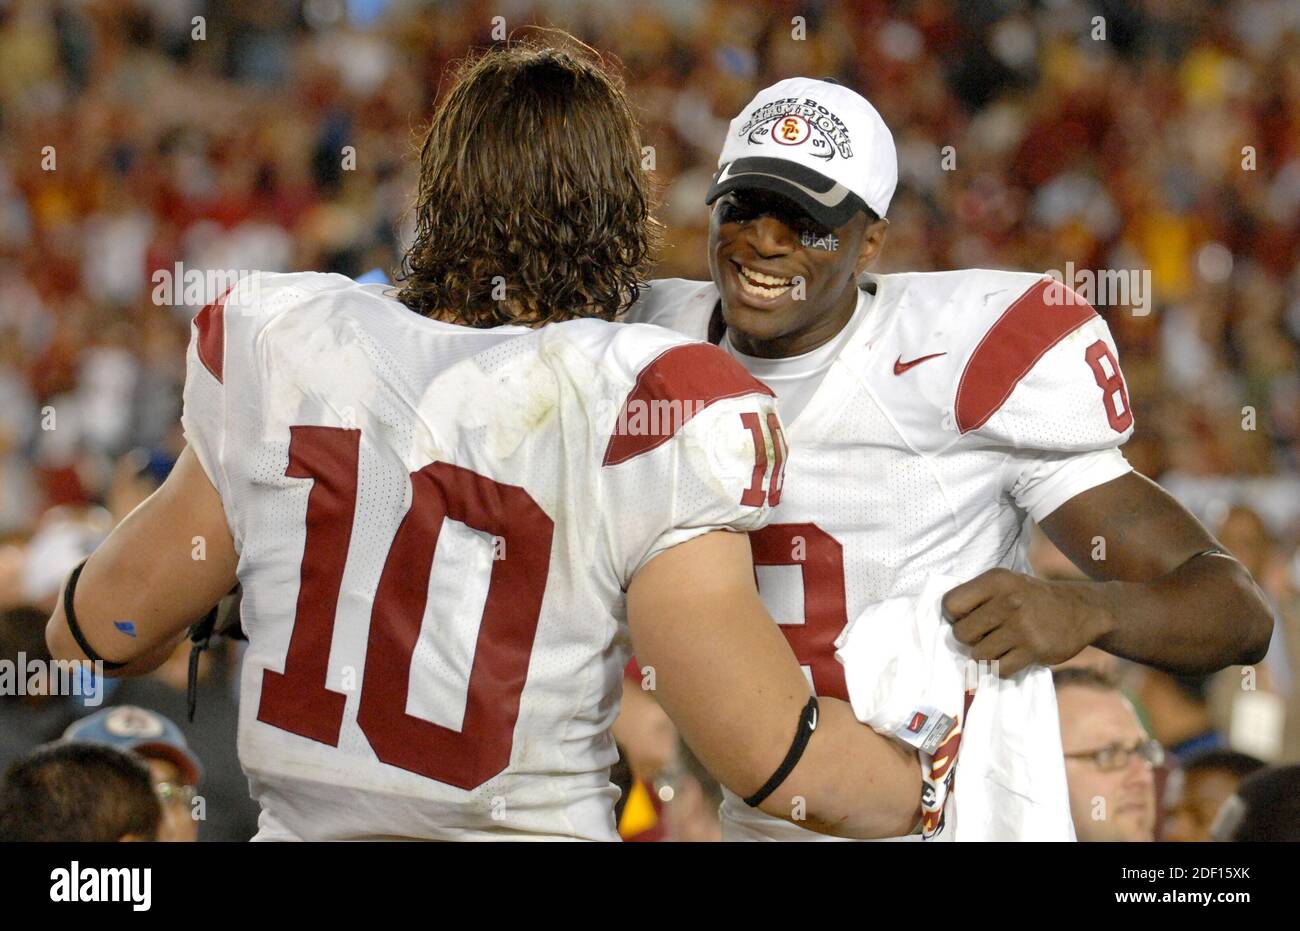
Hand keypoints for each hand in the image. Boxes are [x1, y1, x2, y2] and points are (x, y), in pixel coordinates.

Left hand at [940, 568, 1114, 676]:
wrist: (1079, 610)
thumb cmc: (1030, 598)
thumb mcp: (1005, 583)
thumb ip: (975, 596)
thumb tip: (944, 620)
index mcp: (996, 581)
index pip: (950, 604)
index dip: (954, 617)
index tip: (967, 618)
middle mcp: (1008, 601)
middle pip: (961, 634)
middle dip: (970, 639)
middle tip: (986, 634)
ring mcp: (1022, 627)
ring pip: (979, 655)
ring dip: (986, 655)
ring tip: (1001, 645)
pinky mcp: (1034, 650)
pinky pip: (999, 670)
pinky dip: (1002, 667)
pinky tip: (1013, 656)